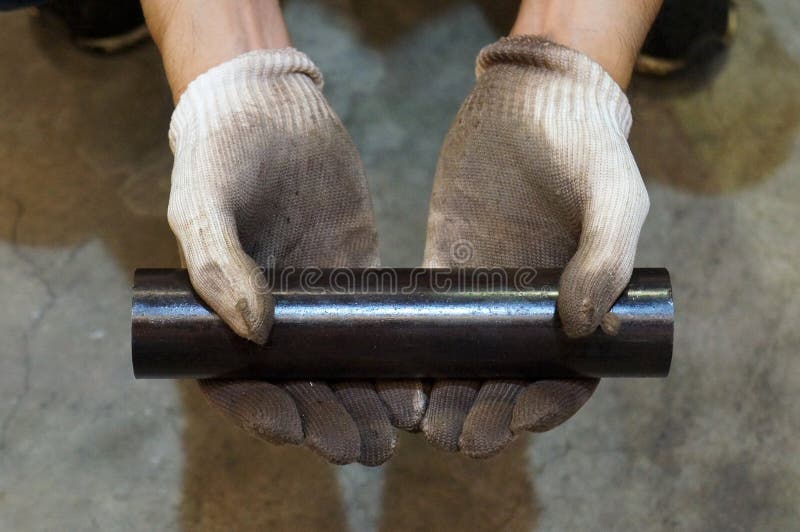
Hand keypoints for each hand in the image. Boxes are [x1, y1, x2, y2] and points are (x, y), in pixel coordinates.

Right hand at [167, 48, 399, 464]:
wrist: (268, 102)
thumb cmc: (218, 152)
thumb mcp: (202, 203)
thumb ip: (218, 263)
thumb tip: (253, 334)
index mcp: (223, 309)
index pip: (240, 380)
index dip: (265, 412)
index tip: (295, 430)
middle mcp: (271, 312)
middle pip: (300, 383)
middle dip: (329, 419)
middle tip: (364, 448)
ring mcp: (315, 294)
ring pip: (342, 363)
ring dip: (366, 400)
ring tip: (396, 429)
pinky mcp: (356, 269)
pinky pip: (377, 323)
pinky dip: (395, 355)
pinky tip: (418, 380)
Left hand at [418, 36, 649, 456]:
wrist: (531, 97)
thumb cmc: (585, 144)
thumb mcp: (613, 194)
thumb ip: (605, 255)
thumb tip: (579, 326)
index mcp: (581, 303)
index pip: (566, 376)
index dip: (543, 408)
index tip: (516, 423)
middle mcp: (532, 308)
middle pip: (508, 380)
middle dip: (485, 413)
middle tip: (456, 436)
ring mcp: (486, 292)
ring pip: (465, 361)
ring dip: (446, 396)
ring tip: (423, 424)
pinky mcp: (445, 266)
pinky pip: (426, 320)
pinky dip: (413, 353)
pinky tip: (394, 376)